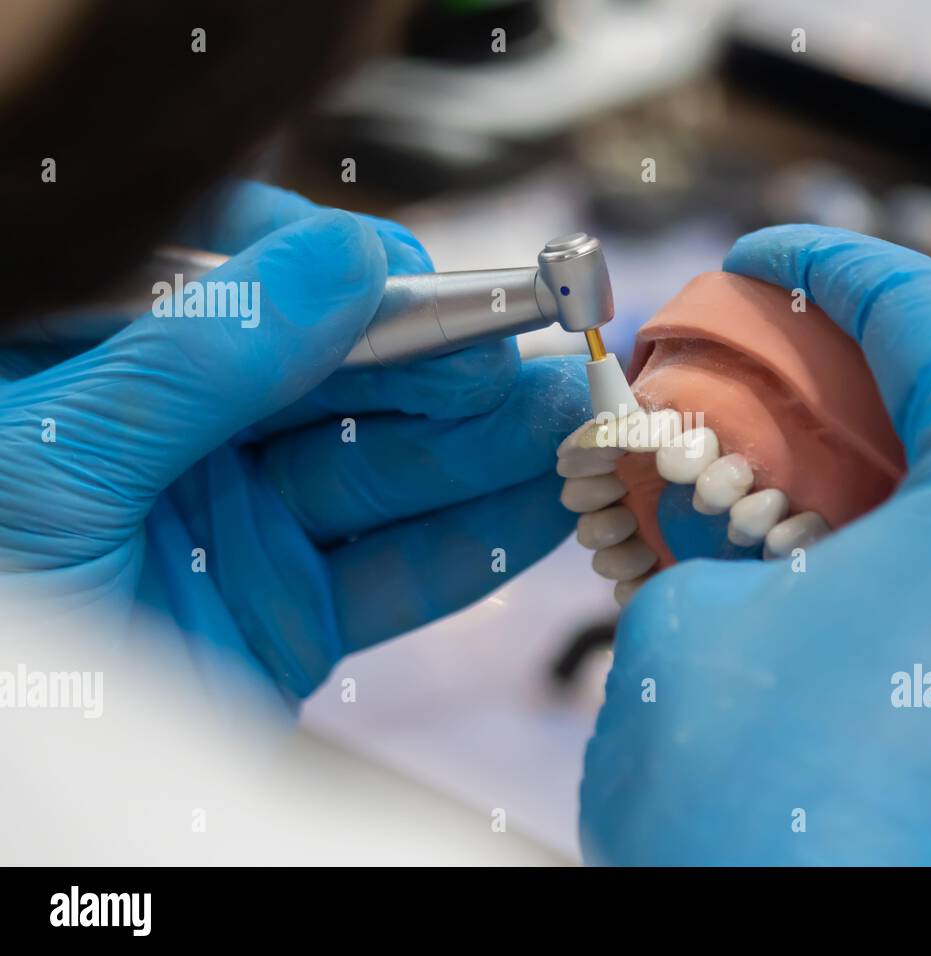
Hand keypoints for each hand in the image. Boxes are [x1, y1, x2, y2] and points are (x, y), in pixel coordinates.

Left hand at [0, 181, 588, 717]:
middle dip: (444, 366)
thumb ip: (199, 357)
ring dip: (487, 449)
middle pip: (339, 379)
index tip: (415, 279)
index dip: (338, 272)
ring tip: (573, 418)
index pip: (238, 281)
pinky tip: (541, 505)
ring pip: (384, 474)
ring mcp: (244, 527)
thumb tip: (343, 259)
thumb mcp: (52, 464)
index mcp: (99, 370)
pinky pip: (394, 573)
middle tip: (530, 355)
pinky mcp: (291, 615)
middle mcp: (180, 439)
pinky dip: (473, 546)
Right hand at [580, 226, 930, 864]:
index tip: (767, 261)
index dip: (831, 269)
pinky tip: (865, 602)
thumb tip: (723, 535)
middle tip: (792, 378)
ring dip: (923, 478)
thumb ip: (716, 543)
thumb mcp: (686, 632)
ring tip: (815, 496)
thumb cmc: (771, 829)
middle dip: (891, 368)